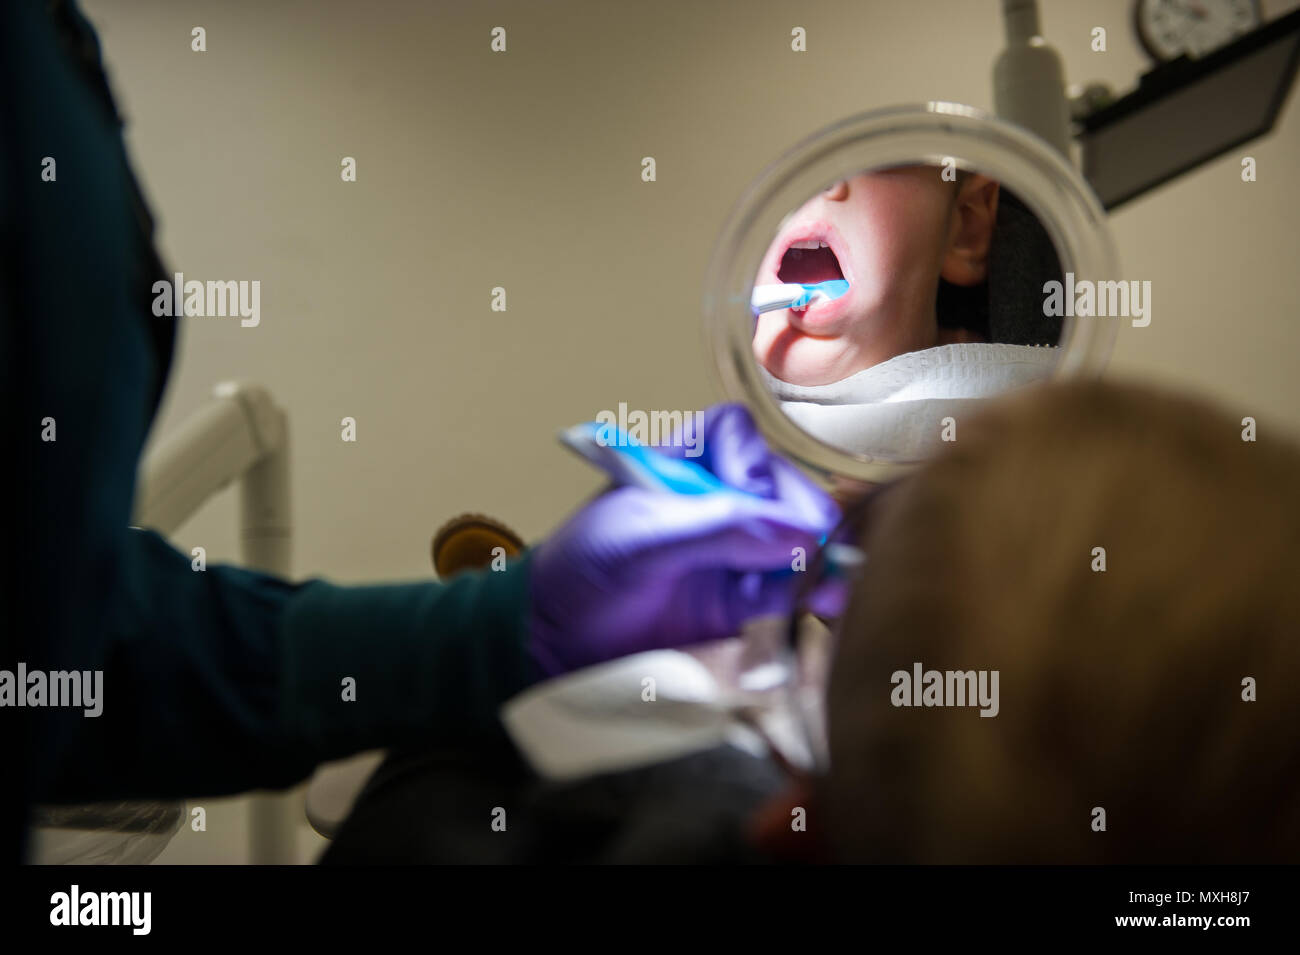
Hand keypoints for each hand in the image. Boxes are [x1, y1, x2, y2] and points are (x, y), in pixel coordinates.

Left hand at [528, 404, 845, 675]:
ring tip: (825, 590)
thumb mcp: (640, 540)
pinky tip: (819, 605)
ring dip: (817, 563)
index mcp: (686, 461)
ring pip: (798, 542)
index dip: (753, 462)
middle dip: (802, 522)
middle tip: (805, 557)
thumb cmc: (583, 568)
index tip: (753, 498)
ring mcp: (736, 549)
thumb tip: (796, 533)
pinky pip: (789, 592)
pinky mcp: (742, 600)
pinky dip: (807, 597)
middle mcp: (721, 497)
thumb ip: (714, 529)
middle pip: (784, 490)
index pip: (738, 436)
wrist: (556, 638)